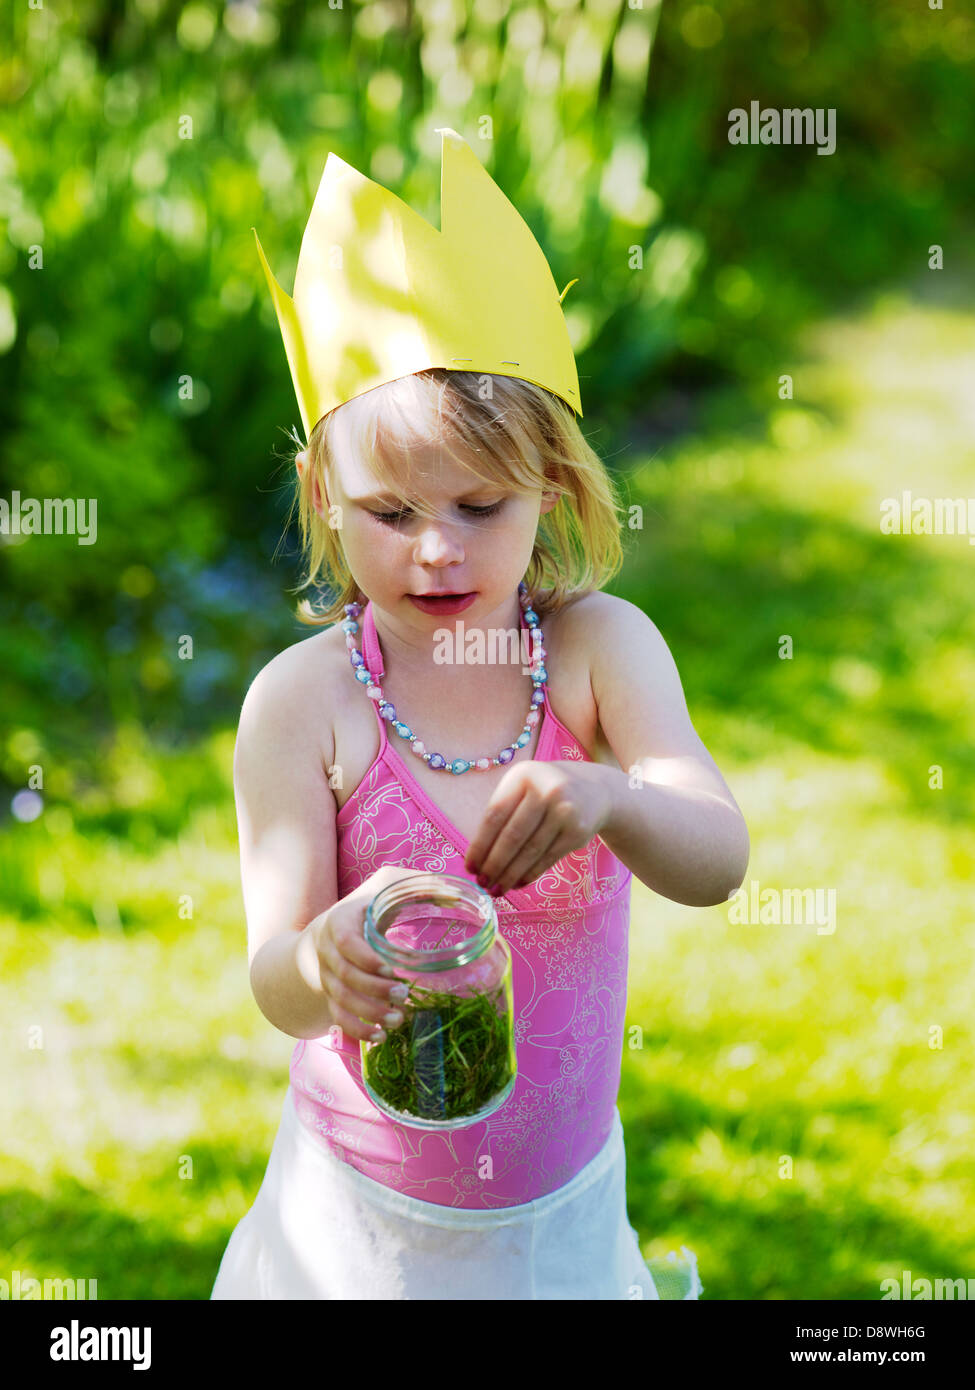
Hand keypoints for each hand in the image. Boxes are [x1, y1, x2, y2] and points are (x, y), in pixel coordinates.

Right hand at [307, 865, 449, 1042]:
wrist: (331, 928)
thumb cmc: (371, 904)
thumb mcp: (388, 885)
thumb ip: (419, 883)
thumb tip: (458, 893)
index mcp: (340, 921)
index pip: (346, 942)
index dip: (366, 959)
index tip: (392, 969)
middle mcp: (328, 951)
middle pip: (344, 976)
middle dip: (374, 990)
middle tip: (405, 995)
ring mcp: (328, 976)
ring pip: (341, 1001)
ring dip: (369, 1014)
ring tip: (399, 1019)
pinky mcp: (333, 996)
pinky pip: (338, 1018)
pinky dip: (357, 1031)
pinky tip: (381, 1037)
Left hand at [463, 761, 613, 896]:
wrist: (594, 790)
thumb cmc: (545, 792)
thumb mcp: (524, 788)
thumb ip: (503, 813)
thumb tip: (478, 858)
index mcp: (523, 775)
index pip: (495, 815)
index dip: (480, 844)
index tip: (469, 867)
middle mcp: (546, 789)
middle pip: (512, 836)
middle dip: (494, 864)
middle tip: (482, 883)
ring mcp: (565, 810)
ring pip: (530, 851)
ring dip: (510, 875)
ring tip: (497, 889)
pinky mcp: (578, 831)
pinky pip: (548, 858)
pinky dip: (530, 874)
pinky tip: (517, 884)